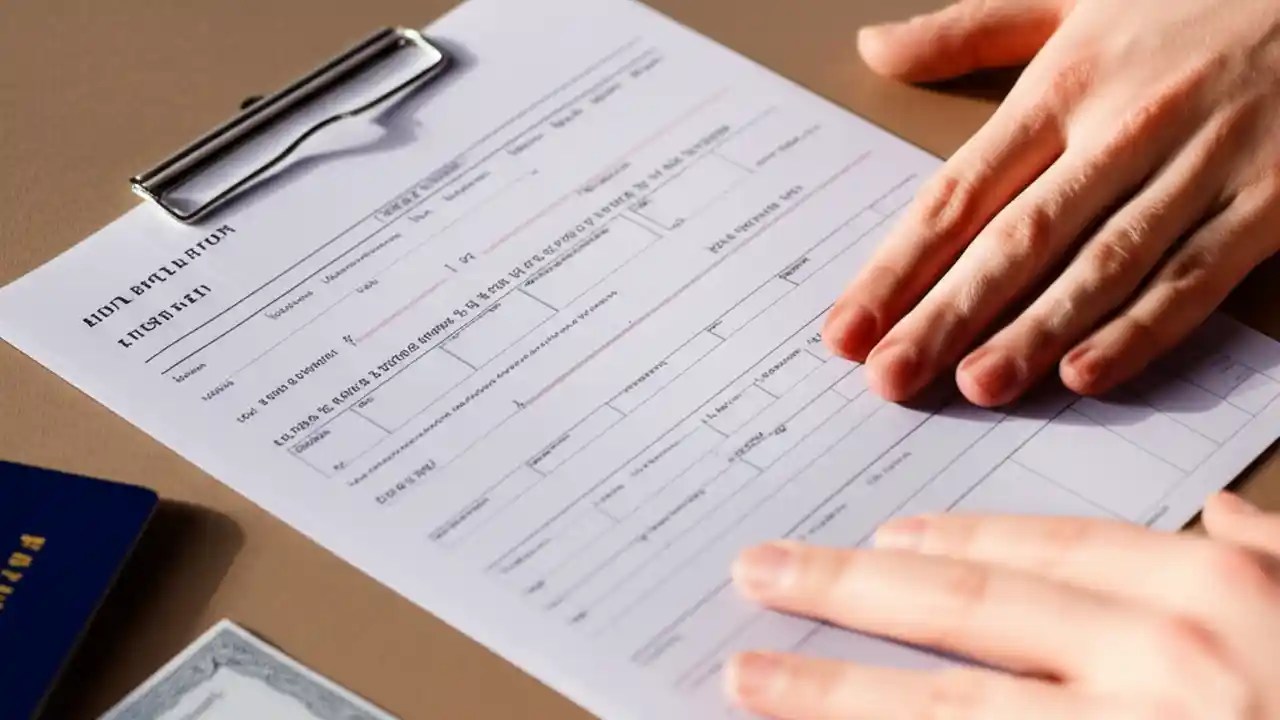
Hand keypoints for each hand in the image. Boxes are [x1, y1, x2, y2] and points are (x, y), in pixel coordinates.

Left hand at [724, 492, 1279, 717]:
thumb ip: (1271, 558)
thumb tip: (1218, 511)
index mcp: (1216, 596)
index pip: (1042, 549)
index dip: (947, 540)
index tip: (875, 537)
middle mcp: (1156, 665)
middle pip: (961, 612)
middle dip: (845, 590)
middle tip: (757, 573)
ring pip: (940, 719)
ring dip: (832, 696)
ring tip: (750, 679)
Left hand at [822, 0, 1279, 405]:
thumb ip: (970, 29)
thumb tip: (875, 48)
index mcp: (1064, 85)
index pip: (960, 191)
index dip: (898, 265)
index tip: (848, 327)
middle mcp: (1120, 130)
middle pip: (1016, 238)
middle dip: (947, 315)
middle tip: (889, 378)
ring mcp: (1198, 168)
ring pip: (1101, 265)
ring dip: (1035, 331)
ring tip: (977, 387)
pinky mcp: (1267, 201)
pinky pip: (1195, 276)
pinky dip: (1142, 328)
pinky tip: (1087, 374)